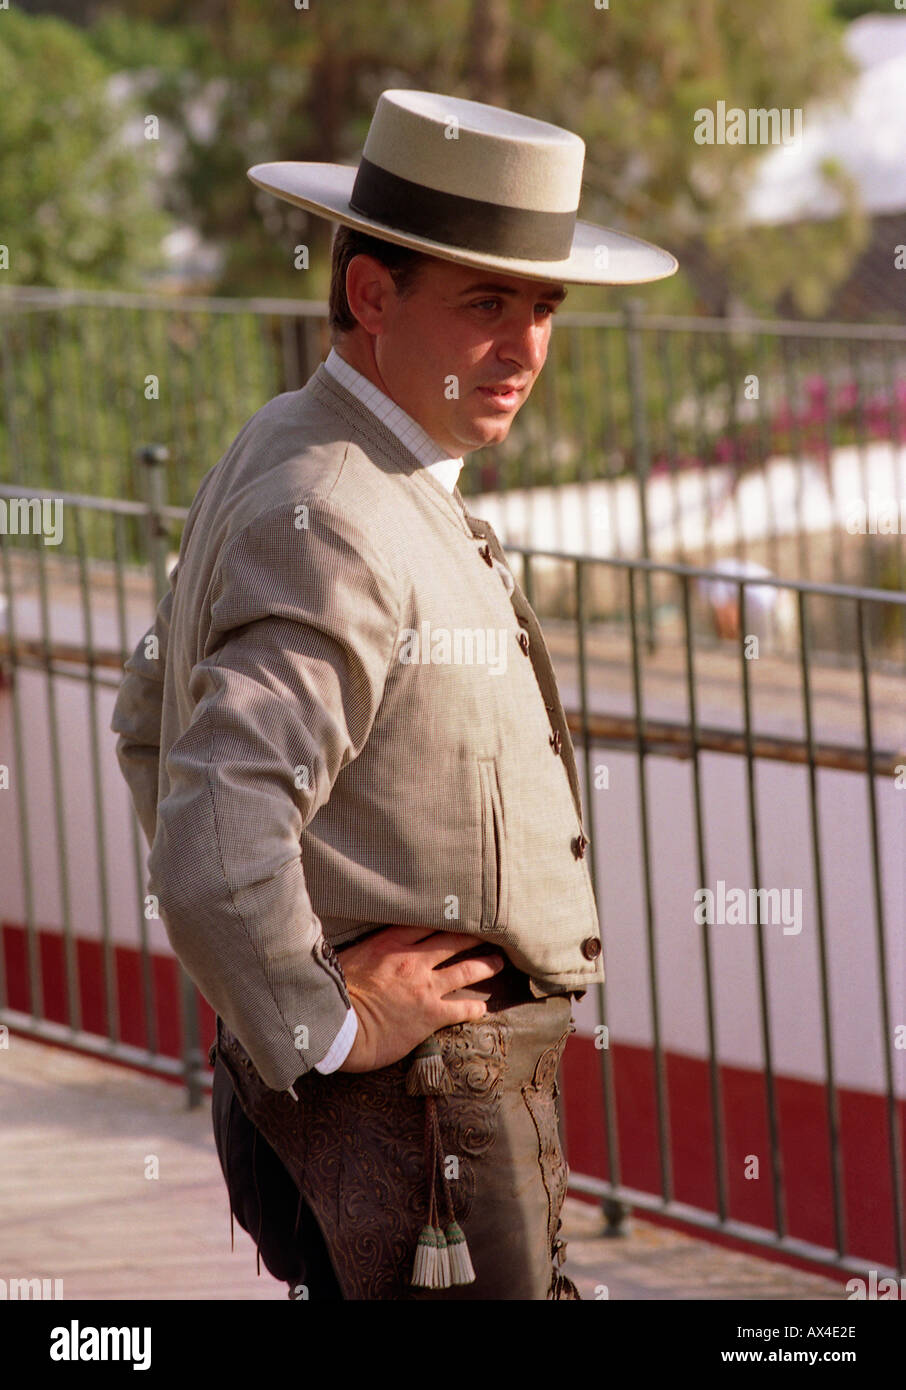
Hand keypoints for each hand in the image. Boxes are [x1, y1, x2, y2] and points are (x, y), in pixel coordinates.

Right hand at [337, 925, 505, 1072]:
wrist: (341, 1030)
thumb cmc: (335, 994)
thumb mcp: (346, 958)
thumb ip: (364, 947)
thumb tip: (362, 942)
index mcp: (390, 943)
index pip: (426, 922)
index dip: (445, 917)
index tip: (458, 913)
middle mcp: (413, 960)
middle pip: (453, 940)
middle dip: (472, 936)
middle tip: (488, 933)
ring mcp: (425, 987)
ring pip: (466, 969)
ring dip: (485, 965)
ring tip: (498, 962)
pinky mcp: (431, 1014)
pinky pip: (461, 1008)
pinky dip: (474, 1007)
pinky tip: (482, 1008)